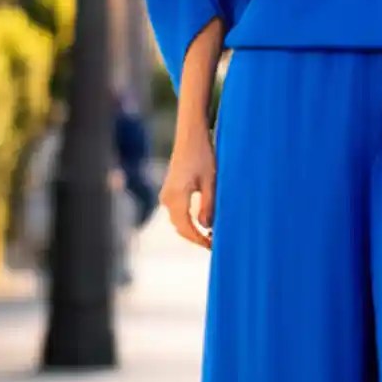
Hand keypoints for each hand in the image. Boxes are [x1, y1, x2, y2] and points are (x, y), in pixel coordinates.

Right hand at [160, 128, 214, 248]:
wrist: (190, 135)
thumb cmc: (203, 155)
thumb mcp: (211, 181)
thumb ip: (208, 206)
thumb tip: (206, 227)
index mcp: (176, 197)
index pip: (186, 228)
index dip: (200, 240)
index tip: (214, 246)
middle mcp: (166, 198)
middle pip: (180, 228)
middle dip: (196, 238)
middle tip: (215, 244)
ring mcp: (166, 194)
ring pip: (178, 221)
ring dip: (193, 230)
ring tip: (212, 235)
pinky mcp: (170, 190)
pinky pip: (178, 212)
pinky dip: (189, 220)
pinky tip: (204, 222)